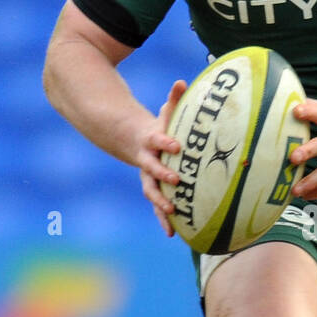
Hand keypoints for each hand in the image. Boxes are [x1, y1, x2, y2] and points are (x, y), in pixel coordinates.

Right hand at [137, 78, 186, 235]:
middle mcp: (147, 162)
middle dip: (163, 177)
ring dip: (161, 205)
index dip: (165, 143)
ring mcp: (148, 177)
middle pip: (152, 171)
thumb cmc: (158, 128)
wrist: (134, 143)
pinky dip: (164, 219)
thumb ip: (174, 99)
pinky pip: (158, 206)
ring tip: (171, 217)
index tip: (176, 146)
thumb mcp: (165, 113)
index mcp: (152, 142)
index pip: (158, 140)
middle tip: (176, 183)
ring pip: (153, 193)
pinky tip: (172, 234)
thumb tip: (182, 82)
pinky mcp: (153, 190)